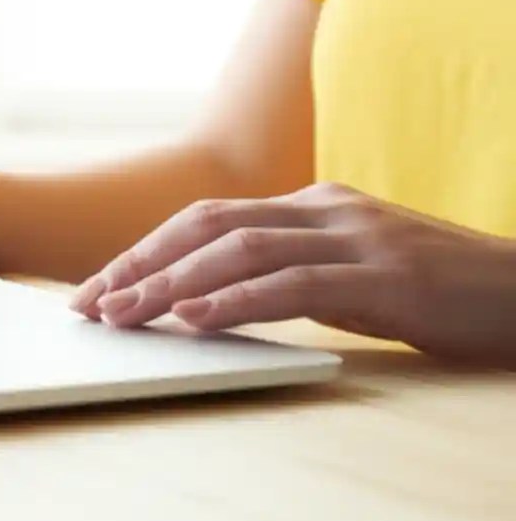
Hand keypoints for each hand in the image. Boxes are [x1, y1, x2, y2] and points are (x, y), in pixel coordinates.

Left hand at [70, 182, 515, 365]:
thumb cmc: (433, 290)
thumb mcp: (348, 272)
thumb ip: (285, 273)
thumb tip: (205, 299)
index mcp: (312, 203)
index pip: (207, 219)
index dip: (145, 251)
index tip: (97, 287)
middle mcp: (326, 208)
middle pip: (208, 225)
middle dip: (139, 264)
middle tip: (87, 304)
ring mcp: (356, 236)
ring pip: (239, 249)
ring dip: (171, 283)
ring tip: (121, 314)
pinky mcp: (384, 276)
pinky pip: (294, 284)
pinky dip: (235, 299)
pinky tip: (193, 317)